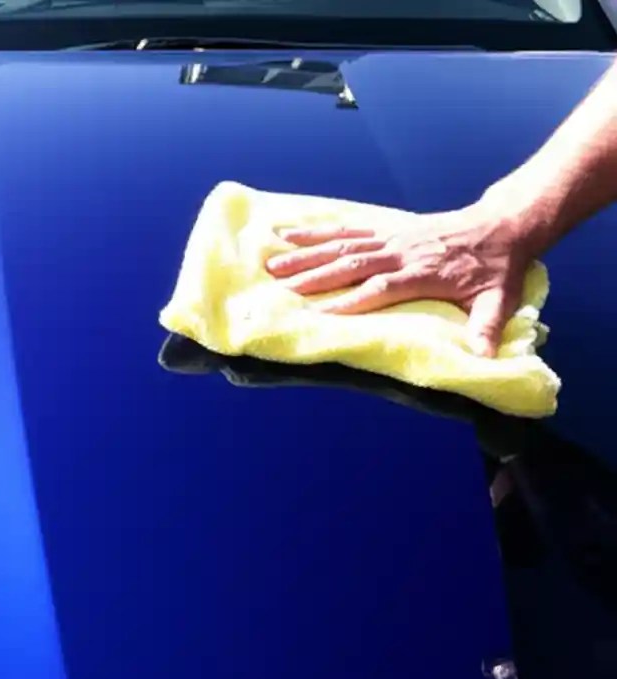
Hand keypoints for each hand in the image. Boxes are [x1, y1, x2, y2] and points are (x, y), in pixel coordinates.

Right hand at [264, 201, 550, 357]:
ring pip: (342, 245)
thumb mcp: (499, 300)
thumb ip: (487, 327)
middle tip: (281, 288)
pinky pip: (348, 228)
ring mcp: (391, 238)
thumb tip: (483, 356)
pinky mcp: (386, 228)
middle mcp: (401, 253)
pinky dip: (317, 232)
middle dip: (314, 276)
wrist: (500, 226)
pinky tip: (289, 234)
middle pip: (352, 264)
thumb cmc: (496, 269)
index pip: (381, 288)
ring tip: (273, 265)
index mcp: (423, 273)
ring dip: (306, 255)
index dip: (351, 300)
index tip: (320, 312)